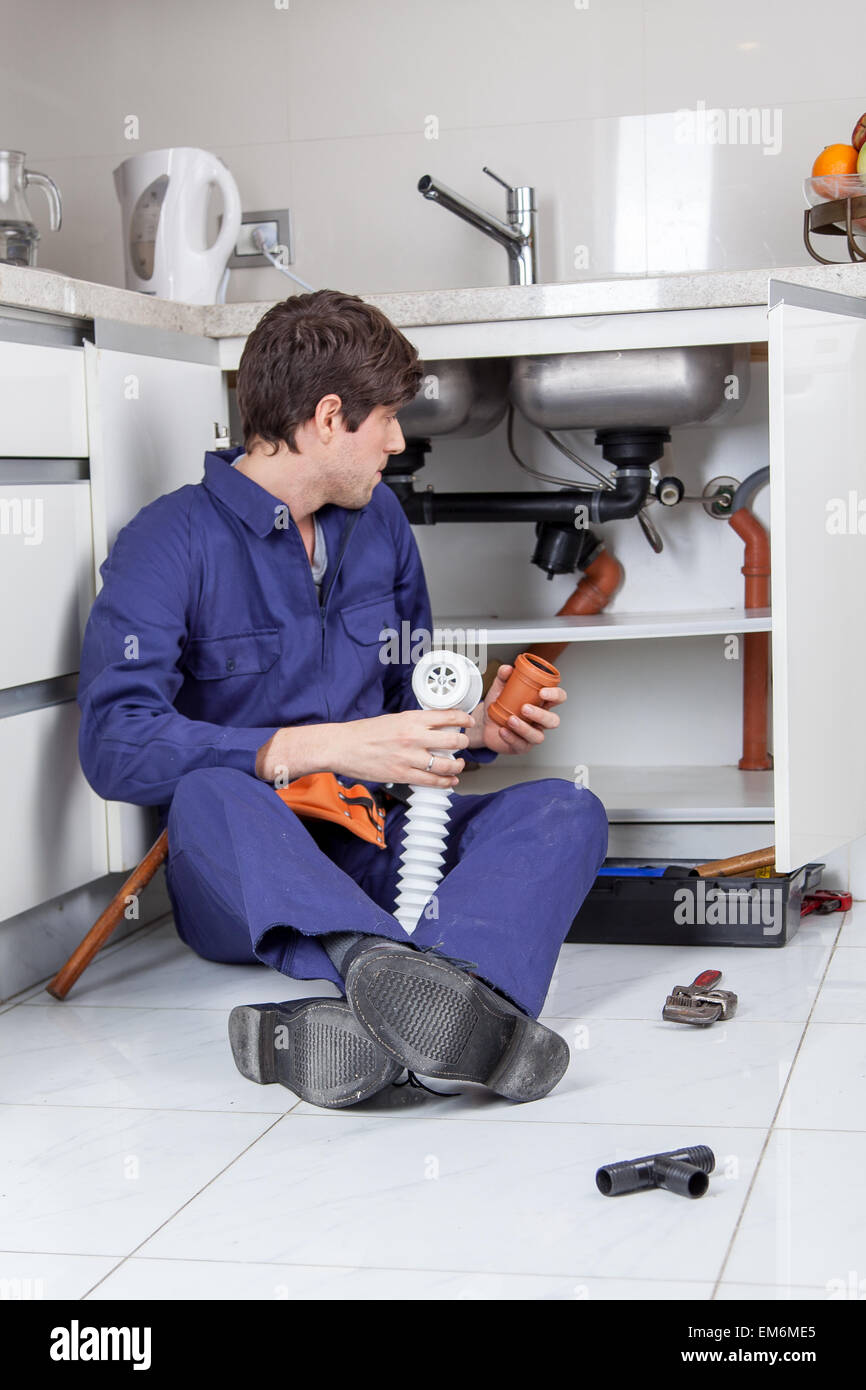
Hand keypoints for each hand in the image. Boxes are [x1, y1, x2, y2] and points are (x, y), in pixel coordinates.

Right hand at [256, 709, 474, 788]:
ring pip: (446, 764)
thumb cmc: (364, 732)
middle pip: (453, 740)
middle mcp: (414, 737)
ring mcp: (409, 758)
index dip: (463, 719)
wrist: (343, 746)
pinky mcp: (403, 775)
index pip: (447, 716)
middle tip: (463, 744)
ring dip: (457, 765)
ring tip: (458, 764)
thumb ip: (414, 723)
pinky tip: (450, 781)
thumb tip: (434, 726)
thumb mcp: (393, 719)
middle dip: (463, 743)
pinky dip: (445, 782)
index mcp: (411, 719)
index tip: (468, 721)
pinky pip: (432, 781)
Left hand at [470, 662, 565, 756]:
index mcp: (540, 703)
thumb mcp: (499, 689)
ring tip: (511, 720)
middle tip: (525, 708)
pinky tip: (502, 731)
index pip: (558, 698)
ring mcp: (532, 734)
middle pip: (553, 721)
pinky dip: (511, 737)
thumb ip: (503, 678)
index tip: (542, 692)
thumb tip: (507, 669)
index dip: (555, 695)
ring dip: (525, 728)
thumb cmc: (499, 706)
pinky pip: (521, 745)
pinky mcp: (521, 746)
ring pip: (538, 736)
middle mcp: (540, 720)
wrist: (484, 724)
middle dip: (541, 715)